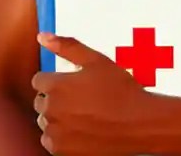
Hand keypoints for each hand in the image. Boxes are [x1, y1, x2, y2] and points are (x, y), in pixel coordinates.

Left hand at [32, 32, 158, 154]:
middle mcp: (51, 109)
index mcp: (55, 85)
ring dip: (57, 119)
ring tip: (82, 117)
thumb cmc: (121, 91)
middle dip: (55, 100)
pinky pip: (50, 141)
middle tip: (80, 102)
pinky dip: (61, 138)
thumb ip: (66, 46)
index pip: (39, 81)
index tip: (70, 86)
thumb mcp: (96, 61)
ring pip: (46, 122)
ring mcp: (55, 131)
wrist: (141, 124)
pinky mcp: (61, 150)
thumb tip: (42, 36)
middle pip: (40, 102)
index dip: (55, 82)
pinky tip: (80, 131)